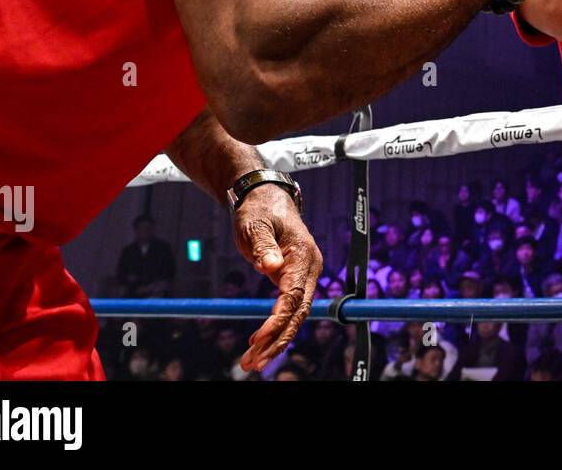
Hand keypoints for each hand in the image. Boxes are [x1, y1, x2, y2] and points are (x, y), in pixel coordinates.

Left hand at [233, 183, 322, 370]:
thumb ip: (263, 246)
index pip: (294, 295)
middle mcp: (310, 268)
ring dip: (276, 339)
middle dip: (278, 339)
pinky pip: (288, 309)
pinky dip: (276, 328)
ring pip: (295, 315)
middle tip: (253, 362)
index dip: (278, 319)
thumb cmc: (259, 210)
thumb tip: (269, 266)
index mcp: (304, 255)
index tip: (258, 338)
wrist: (265, 199)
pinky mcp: (293, 280)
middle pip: (299, 312)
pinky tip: (260, 344)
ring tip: (251, 362)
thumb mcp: (254, 224)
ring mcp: (303, 275)